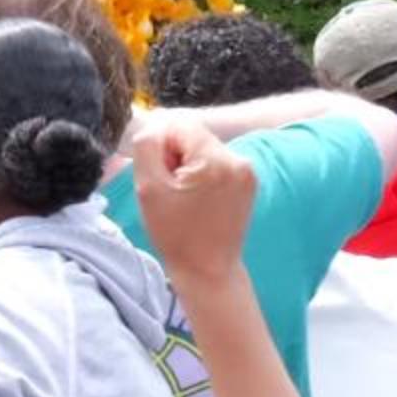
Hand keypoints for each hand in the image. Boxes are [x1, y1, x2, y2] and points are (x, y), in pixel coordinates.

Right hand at [124, 121, 256, 288]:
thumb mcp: (149, 189)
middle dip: (176, 156)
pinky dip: (203, 175)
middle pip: (194, 135)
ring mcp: (247, 171)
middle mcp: (237, 160)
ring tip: (185, 198)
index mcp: (215, 160)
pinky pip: (217, 163)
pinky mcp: (248, 182)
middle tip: (171, 190)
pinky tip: (198, 200)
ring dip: (189, 165)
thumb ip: (147, 148)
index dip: (161, 148)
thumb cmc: (175, 235)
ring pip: (205, 148)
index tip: (161, 177)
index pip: (179, 126)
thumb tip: (154, 128)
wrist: (208, 270)